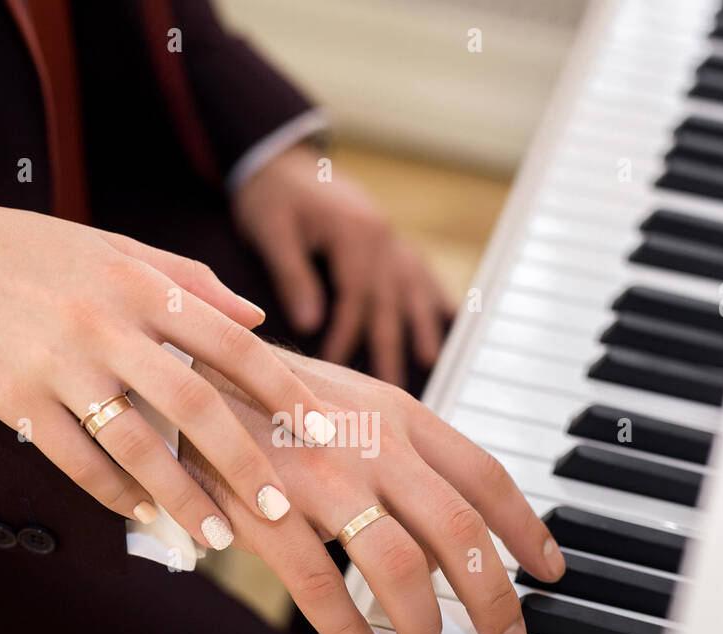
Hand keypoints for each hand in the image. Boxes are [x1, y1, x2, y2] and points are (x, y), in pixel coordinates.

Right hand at [0, 197, 337, 548]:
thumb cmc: (30, 250)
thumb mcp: (116, 248)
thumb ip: (189, 280)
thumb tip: (258, 316)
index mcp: (141, 282)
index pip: (232, 342)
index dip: (284, 390)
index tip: (323, 433)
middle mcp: (105, 322)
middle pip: (194, 405)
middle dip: (244, 464)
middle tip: (280, 513)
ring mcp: (57, 362)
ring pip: (135, 444)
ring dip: (182, 499)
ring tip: (217, 539)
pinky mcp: (12, 396)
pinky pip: (73, 458)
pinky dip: (111, 492)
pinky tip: (138, 515)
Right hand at [180, 347, 565, 633]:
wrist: (183, 373)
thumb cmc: (273, 397)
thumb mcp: (352, 406)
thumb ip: (404, 457)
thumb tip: (452, 530)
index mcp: (401, 415)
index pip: (486, 477)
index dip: (527, 530)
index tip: (549, 570)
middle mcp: (374, 442)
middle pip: (459, 532)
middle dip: (493, 598)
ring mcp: (323, 475)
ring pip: (401, 566)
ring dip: (422, 621)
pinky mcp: (269, 508)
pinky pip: (322, 588)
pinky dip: (347, 631)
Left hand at [232, 144, 453, 386]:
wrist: (277, 155)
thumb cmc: (270, 194)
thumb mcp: (271, 229)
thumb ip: (292, 275)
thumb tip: (310, 324)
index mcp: (353, 233)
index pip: (355, 297)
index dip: (345, 335)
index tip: (334, 368)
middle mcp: (380, 235)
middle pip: (389, 300)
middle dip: (390, 346)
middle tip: (392, 388)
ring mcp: (389, 235)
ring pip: (411, 286)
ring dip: (423, 324)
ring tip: (430, 360)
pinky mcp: (388, 235)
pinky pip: (419, 268)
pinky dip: (435, 293)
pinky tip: (452, 316)